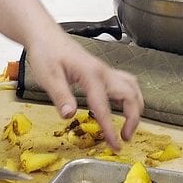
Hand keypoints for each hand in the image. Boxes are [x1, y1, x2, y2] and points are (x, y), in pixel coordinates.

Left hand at [24, 31, 143, 150]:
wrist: (46, 36)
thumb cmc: (46, 53)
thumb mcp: (48, 76)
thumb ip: (60, 96)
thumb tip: (69, 116)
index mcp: (91, 75)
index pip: (104, 107)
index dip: (110, 128)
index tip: (115, 145)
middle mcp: (103, 72)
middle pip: (130, 95)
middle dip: (133, 118)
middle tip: (125, 138)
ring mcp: (105, 71)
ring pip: (132, 88)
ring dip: (135, 107)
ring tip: (129, 126)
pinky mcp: (103, 71)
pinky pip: (125, 84)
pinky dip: (130, 98)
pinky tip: (122, 107)